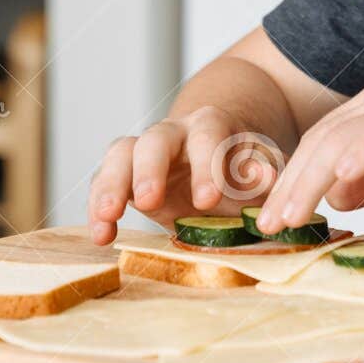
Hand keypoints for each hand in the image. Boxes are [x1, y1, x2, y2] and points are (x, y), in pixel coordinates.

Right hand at [86, 107, 283, 244]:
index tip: (207, 201)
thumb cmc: (239, 171)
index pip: (207, 136)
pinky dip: (98, 208)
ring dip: (111, 186)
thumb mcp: (259, 172)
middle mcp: (173, 134)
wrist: (216, 171)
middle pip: (154, 140)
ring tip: (108, 218)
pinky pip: (103, 184)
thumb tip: (265, 178)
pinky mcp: (124, 177)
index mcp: (211, 127)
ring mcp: (143, 153)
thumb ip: (263, 176)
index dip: (206, 166)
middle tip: (148, 202)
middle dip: (149, 170)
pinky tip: (101, 236)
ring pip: (119, 156)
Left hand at [253, 85, 363, 233]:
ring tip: (293, 212)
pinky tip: (341, 177)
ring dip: (312, 178)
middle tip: (270, 225)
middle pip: (319, 144)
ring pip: (341, 140)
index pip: (316, 149)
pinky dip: (360, 152)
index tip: (271, 220)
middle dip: (290, 186)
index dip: (290, 183)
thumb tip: (336, 200)